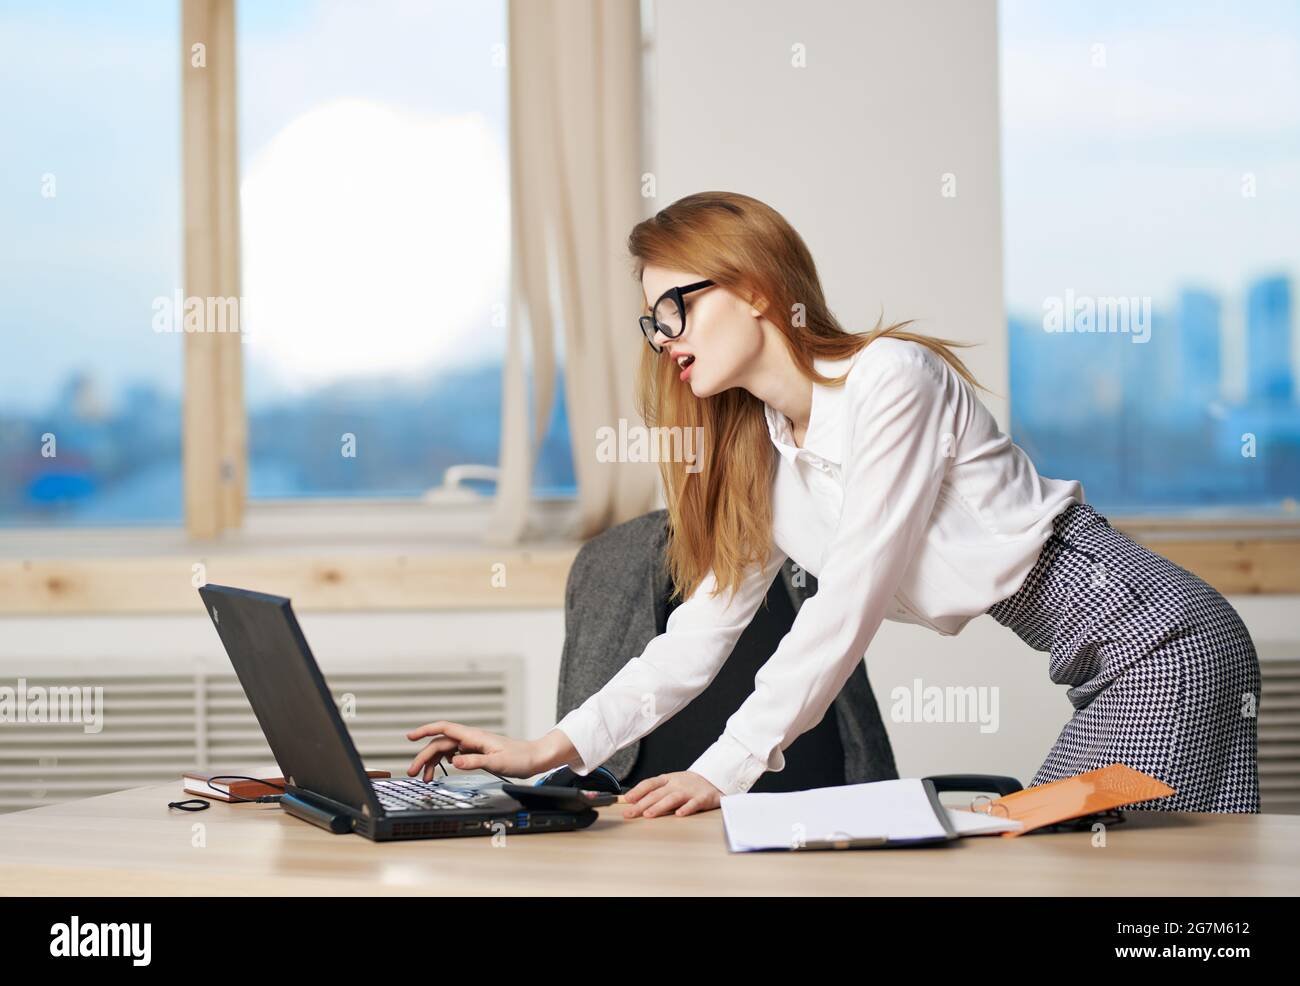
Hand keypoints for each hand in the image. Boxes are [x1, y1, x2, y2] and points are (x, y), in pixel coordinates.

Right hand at [405, 720, 543, 780]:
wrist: (534, 758)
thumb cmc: (520, 758)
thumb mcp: (497, 762)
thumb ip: (474, 761)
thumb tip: (454, 761)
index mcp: (474, 737)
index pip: (444, 729)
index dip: (425, 730)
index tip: (410, 737)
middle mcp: (471, 739)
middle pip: (440, 743)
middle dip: (424, 756)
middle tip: (413, 772)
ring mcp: (473, 745)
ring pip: (445, 750)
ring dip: (432, 762)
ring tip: (425, 778)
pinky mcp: (477, 753)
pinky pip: (454, 755)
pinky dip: (443, 762)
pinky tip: (441, 770)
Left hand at [622, 771, 721, 817]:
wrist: (714, 779)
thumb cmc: (688, 785)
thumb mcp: (671, 783)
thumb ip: (655, 791)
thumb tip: (633, 800)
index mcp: (667, 779)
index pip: (649, 784)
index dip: (637, 791)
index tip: (627, 800)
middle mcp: (677, 784)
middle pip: (657, 793)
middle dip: (642, 804)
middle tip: (630, 813)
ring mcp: (689, 790)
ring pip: (672, 798)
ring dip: (659, 806)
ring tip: (648, 814)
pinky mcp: (703, 798)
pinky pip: (694, 803)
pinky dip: (686, 808)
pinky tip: (679, 814)